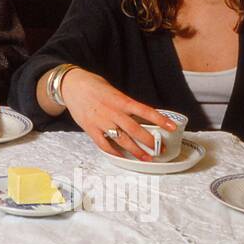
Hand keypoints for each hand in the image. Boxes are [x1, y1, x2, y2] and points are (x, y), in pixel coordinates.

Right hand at [55, 68, 177, 162]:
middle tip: (160, 149)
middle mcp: (112, 112)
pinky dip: (114, 152)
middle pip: (135, 130)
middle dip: (150, 141)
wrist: (71, 85)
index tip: (172, 127)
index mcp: (120, 100)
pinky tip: (122, 156)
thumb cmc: (93, 86)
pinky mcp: (90, 129)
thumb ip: (125, 104)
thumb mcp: (113, 91)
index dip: (160, 120)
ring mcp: (101, 122)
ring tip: (146, 158)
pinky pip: (104, 144)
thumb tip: (141, 116)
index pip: (145, 111)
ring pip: (122, 140)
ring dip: (136, 151)